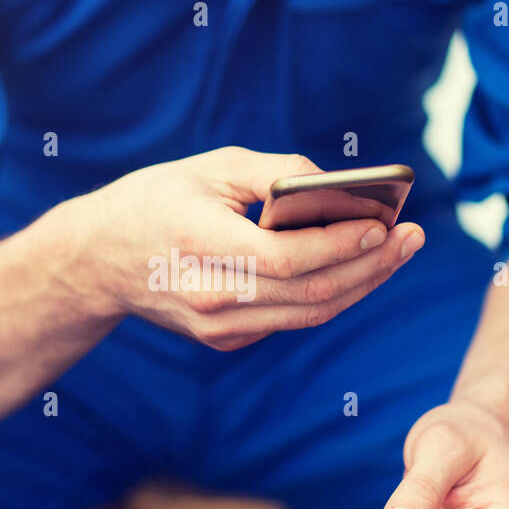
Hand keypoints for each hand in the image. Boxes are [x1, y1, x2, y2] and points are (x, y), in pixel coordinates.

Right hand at [79, 146, 422, 350]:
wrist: (96, 261)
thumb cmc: (154, 200)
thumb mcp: (208, 168)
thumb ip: (274, 173)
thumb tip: (337, 186)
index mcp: (199, 245)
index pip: (286, 258)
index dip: (341, 245)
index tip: (384, 223)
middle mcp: (209, 296)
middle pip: (310, 294)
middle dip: (371, 266)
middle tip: (412, 238)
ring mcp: (216, 327)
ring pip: (308, 315)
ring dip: (361, 284)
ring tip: (397, 252)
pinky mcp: (223, 340)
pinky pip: (291, 319)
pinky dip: (331, 295)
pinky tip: (358, 267)